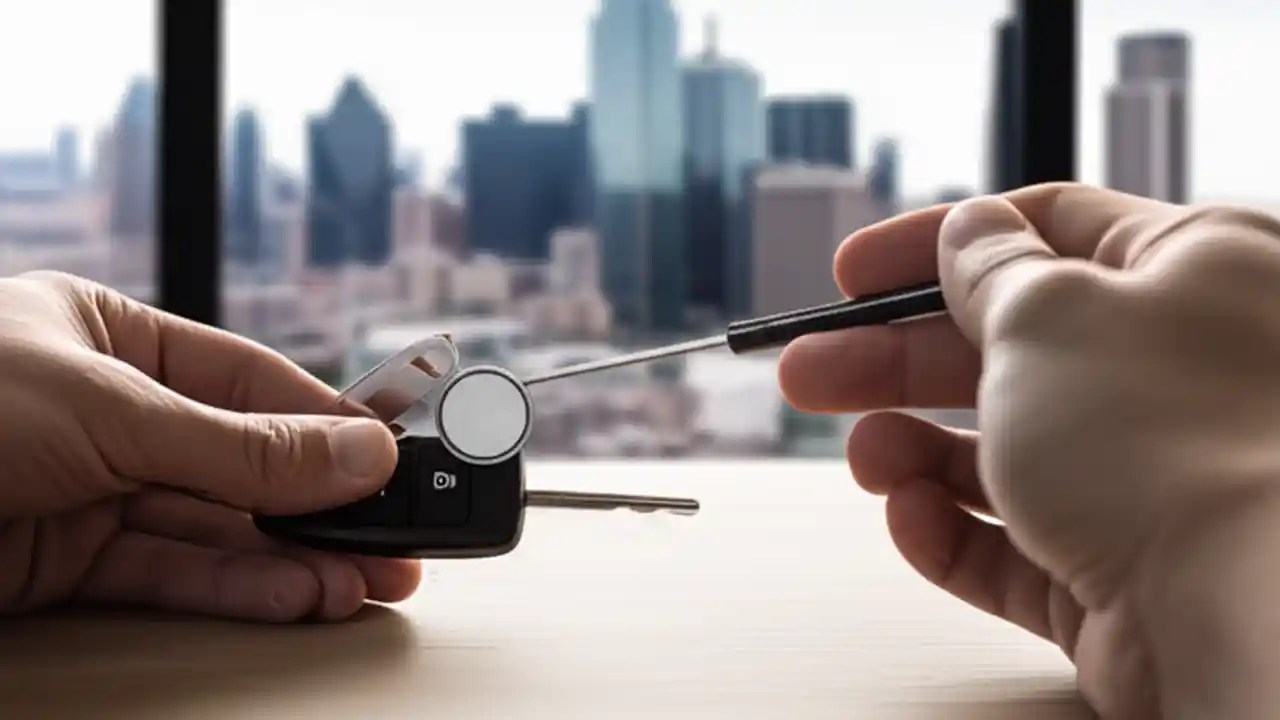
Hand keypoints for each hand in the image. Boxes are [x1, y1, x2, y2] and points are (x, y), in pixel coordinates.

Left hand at [0, 272, 418, 621]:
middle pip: (238, 461)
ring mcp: (81, 490)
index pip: (247, 381)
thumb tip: (356, 453)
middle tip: (400, 535)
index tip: (391, 459)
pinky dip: (236, 590)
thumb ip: (241, 446)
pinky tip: (299, 597)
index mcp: (106, 336)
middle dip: (321, 504)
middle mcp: (101, 412)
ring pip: (211, 529)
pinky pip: (165, 575)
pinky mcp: (57, 563)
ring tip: (368, 582)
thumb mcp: (109, 412)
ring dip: (293, 560)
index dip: (325, 422)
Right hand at [778, 183, 1279, 717]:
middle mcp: (1181, 369)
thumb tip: (969, 233)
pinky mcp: (1126, 569)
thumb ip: (990, 270)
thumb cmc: (1167, 442)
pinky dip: (956, 532)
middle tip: (808, 370)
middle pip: (1004, 346)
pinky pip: (1019, 542)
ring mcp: (1155, 474)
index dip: (935, 246)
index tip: (850, 274)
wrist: (1248, 622)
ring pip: (1005, 450)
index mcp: (1194, 271)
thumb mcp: (1047, 316)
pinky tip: (913, 520)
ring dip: (917, 452)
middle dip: (893, 361)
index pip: (1048, 227)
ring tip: (869, 461)